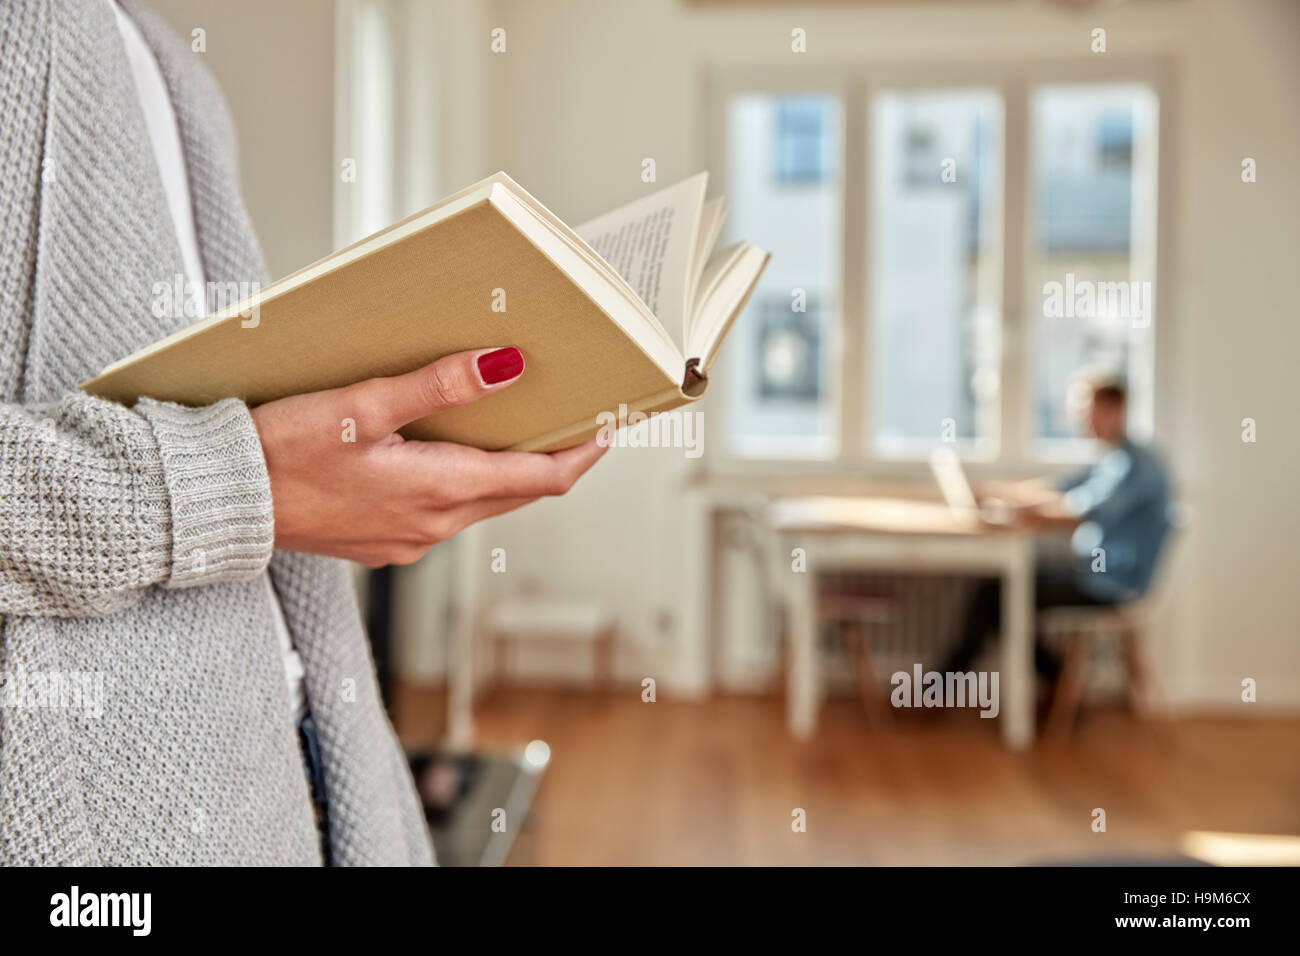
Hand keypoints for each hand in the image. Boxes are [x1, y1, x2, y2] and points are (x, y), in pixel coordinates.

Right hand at [250, 347, 607, 566]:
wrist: (221, 504)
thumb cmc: (278, 453)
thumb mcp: (360, 406)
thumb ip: (436, 386)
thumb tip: (505, 365)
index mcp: (436, 491)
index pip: (539, 479)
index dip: (581, 454)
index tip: (611, 427)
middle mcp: (431, 526)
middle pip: (517, 492)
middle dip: (553, 459)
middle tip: (577, 420)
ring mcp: (407, 540)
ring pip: (482, 503)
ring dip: (509, 471)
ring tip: (522, 427)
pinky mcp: (382, 542)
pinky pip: (445, 513)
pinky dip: (467, 483)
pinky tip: (454, 454)